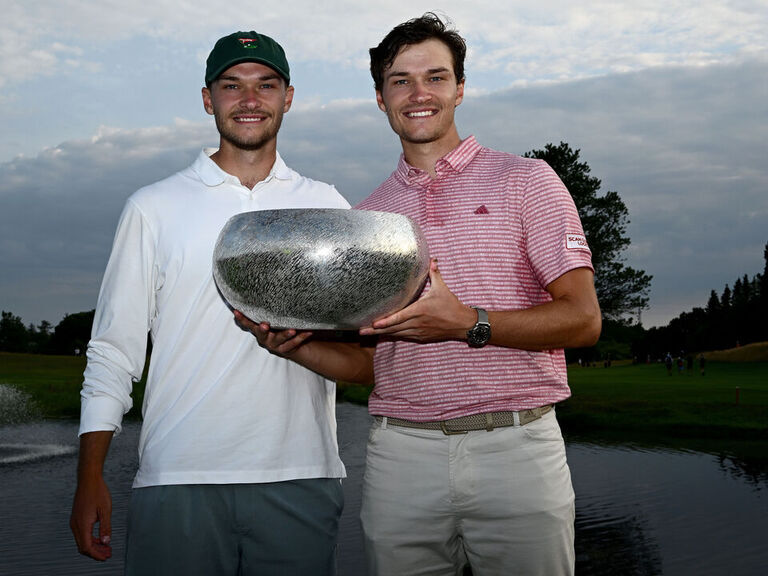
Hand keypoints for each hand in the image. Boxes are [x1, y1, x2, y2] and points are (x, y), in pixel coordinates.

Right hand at [70, 475, 112, 560]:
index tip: (106, 557)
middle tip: (108, 554)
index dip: (96, 554)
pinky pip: (82, 534)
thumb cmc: (98, 492)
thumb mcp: (106, 510)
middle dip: (95, 552)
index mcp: (82, 524)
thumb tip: (106, 542)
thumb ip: (106, 527)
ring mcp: (74, 522)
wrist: (88, 480)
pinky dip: (90, 539)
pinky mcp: (76, 518)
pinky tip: (100, 538)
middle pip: (83, 546)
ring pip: (82, 541)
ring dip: (93, 546)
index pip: (87, 547)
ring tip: (106, 547)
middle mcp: (76, 525)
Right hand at [233, 310, 312, 356]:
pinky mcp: (286, 350)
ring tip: (293, 330)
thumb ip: (268, 310)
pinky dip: (301, 337)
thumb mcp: (271, 319)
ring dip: (285, 334)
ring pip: (279, 340)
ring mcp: (275, 345)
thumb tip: (264, 281)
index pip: (248, 324)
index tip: (236, 311)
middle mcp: (264, 338)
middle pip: (261, 334)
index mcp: (258, 330)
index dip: (241, 318)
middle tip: (265, 325)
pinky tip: (309, 331)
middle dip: (262, 330)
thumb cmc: (278, 326)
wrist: (291, 345)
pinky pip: (294, 343)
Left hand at [359, 259, 475, 341]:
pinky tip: (383, 335)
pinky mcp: (421, 337)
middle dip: (376, 331)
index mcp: (420, 310)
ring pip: (396, 334)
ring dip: (382, 334)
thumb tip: (432, 259)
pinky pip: (404, 337)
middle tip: (361, 331)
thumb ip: (434, 274)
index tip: (373, 323)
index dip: (385, 321)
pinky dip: (393, 336)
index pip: (399, 317)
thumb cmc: (451, 306)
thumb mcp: (442, 288)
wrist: (462, 324)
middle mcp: (417, 323)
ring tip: (367, 334)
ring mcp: (418, 332)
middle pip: (393, 328)